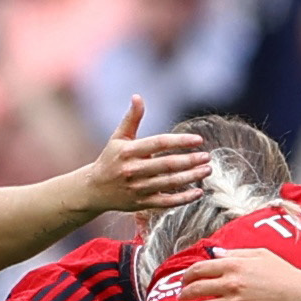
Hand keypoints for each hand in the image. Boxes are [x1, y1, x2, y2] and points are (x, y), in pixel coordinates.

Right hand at [80, 97, 210, 214]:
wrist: (93, 189)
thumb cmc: (110, 159)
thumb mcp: (117, 138)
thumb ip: (131, 119)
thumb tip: (138, 96)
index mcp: (128, 151)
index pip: (158, 143)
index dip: (179, 141)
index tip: (198, 140)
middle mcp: (132, 170)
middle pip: (166, 165)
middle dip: (189, 161)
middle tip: (207, 157)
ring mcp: (137, 188)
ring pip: (168, 183)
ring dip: (190, 177)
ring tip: (207, 170)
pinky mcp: (141, 203)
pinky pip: (165, 202)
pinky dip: (183, 199)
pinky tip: (198, 192)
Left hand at [177, 249, 300, 300]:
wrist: (300, 294)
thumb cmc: (282, 273)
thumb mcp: (260, 254)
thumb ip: (236, 252)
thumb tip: (216, 252)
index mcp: (234, 264)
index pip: (199, 269)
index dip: (187, 275)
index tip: (184, 280)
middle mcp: (231, 283)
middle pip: (197, 288)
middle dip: (184, 293)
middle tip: (181, 297)